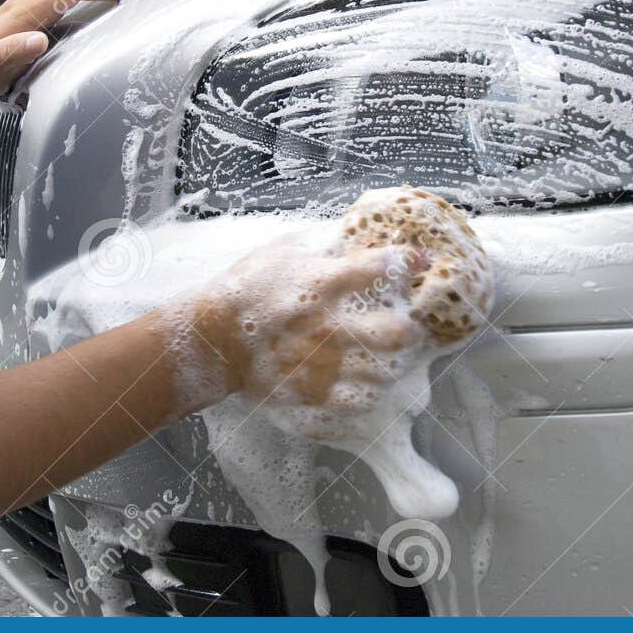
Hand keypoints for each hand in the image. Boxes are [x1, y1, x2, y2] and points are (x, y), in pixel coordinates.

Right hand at [192, 233, 431, 408]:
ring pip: (383, 371)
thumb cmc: (249, 287)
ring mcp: (319, 363)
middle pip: (393, 332)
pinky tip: (367, 381)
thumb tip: (360, 232)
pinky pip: (358, 401)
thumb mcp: (283, 250)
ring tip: (390, 357)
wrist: (213, 337)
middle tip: (407, 326)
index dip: (408, 261)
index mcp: (319, 282)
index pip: (379, 266)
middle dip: (410, 329)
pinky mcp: (310, 392)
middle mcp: (325, 324)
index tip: (420, 261)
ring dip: (392, 363)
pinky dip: (369, 392)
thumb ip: (323, 244)